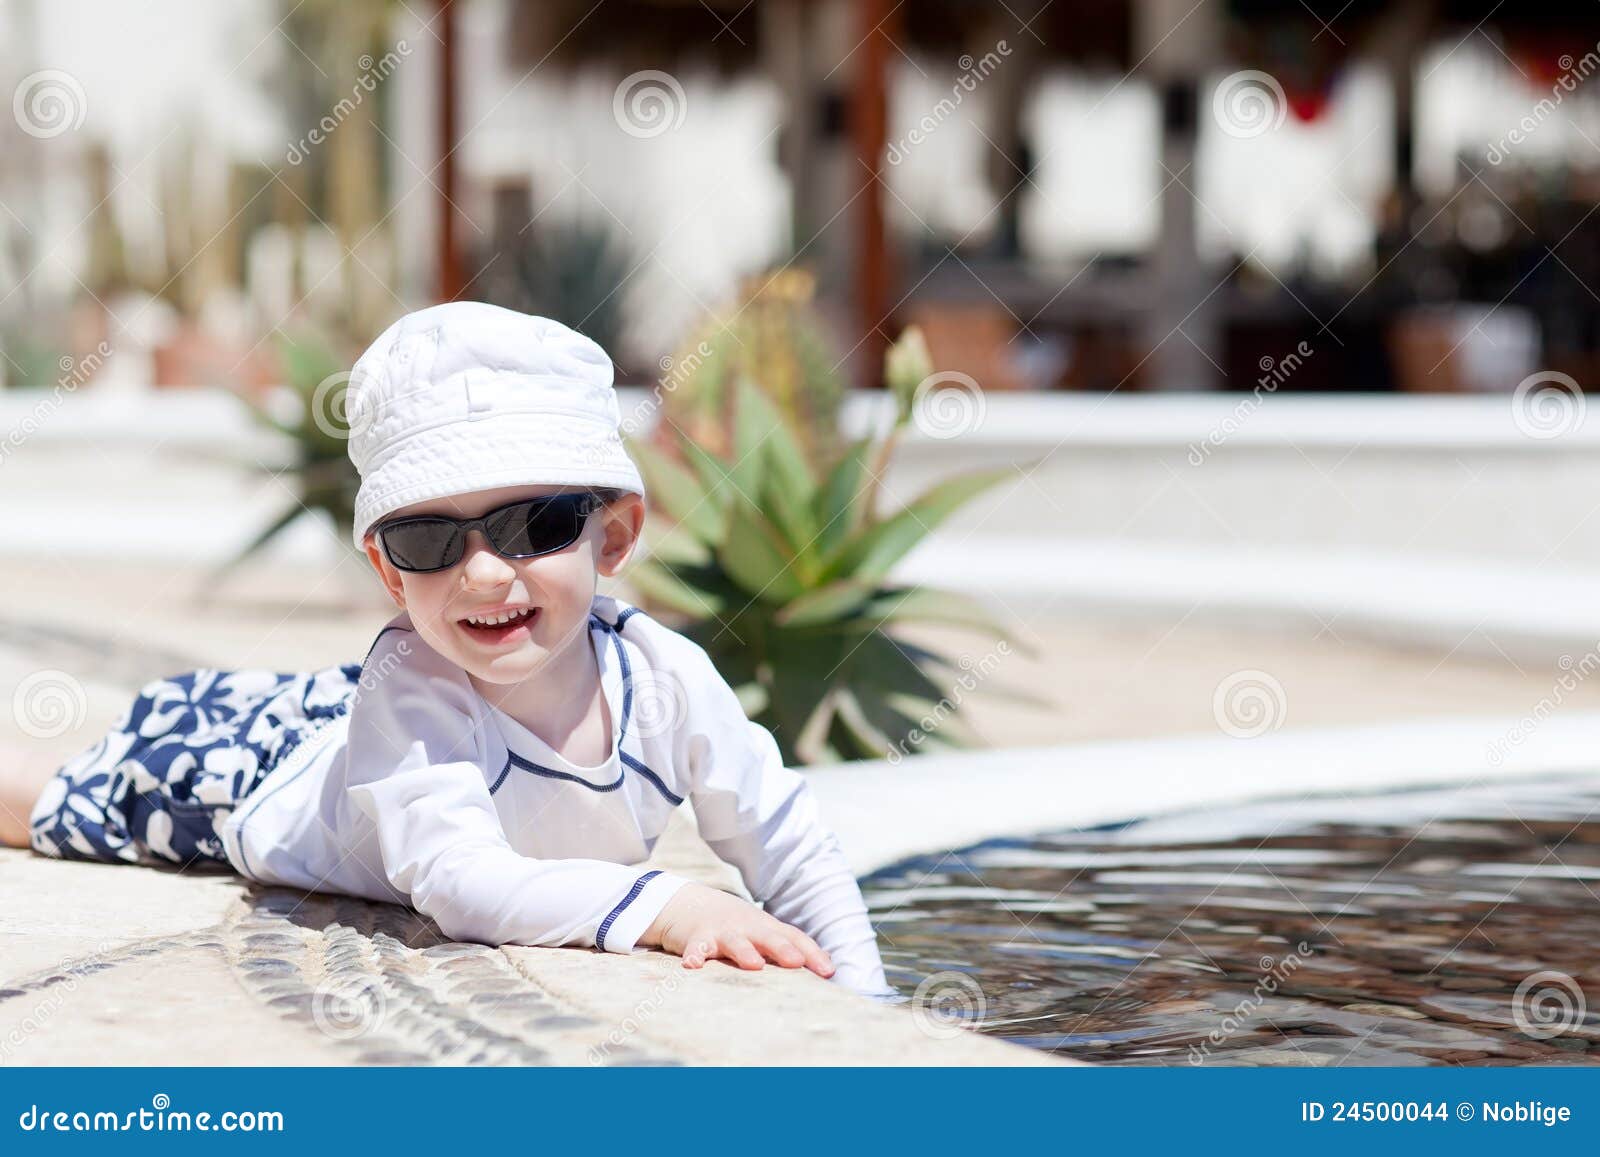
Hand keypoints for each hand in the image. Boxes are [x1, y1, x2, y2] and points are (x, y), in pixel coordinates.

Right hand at [639, 883, 833, 978]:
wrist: (692, 903)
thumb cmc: (737, 926)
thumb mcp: (763, 933)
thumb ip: (790, 949)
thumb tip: (829, 966)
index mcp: (767, 929)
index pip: (794, 937)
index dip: (812, 953)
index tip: (828, 972)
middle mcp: (748, 927)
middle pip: (768, 937)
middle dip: (783, 949)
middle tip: (797, 963)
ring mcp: (723, 931)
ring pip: (735, 941)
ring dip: (744, 951)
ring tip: (754, 965)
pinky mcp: (697, 937)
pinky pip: (696, 947)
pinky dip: (695, 954)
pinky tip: (693, 965)